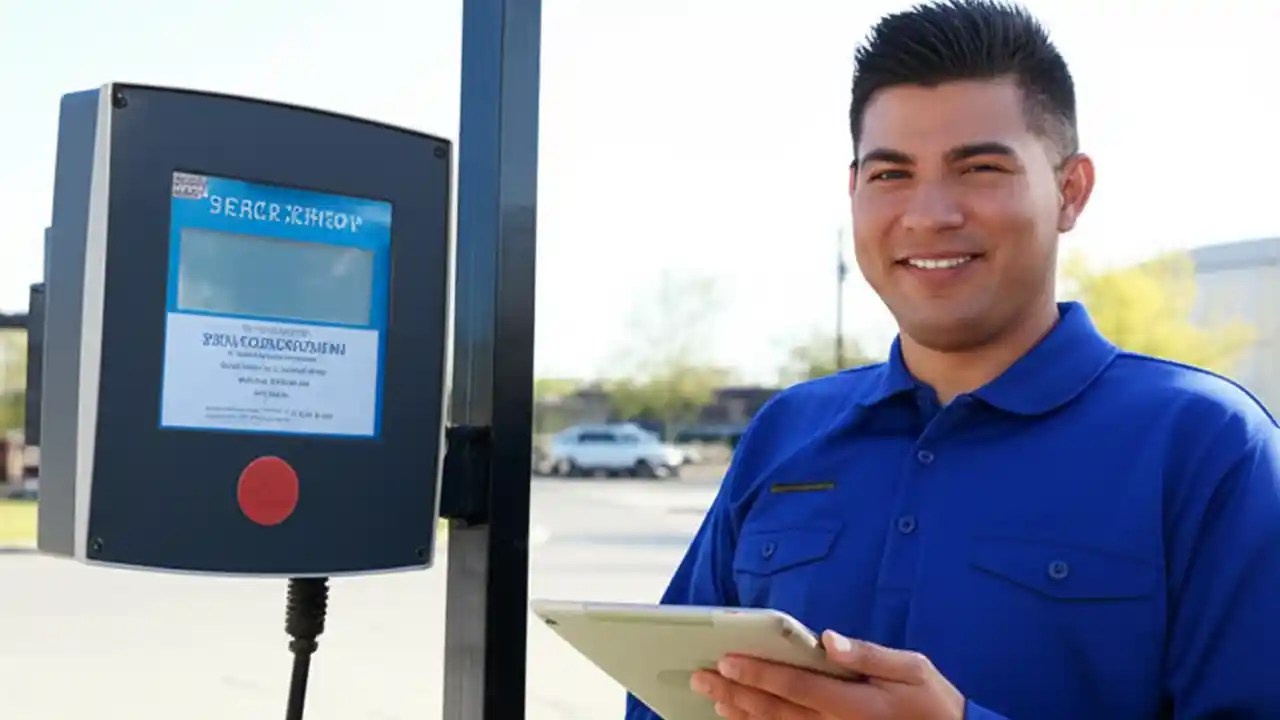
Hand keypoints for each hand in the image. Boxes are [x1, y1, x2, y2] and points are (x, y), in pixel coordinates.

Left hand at [690, 630, 964, 718]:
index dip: (759, 674)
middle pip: (775, 712)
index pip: (796, 686)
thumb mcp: (912, 669)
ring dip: (741, 715)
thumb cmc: (932, 702)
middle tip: (701, 678)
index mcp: (855, 703)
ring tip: (712, 699)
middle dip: (735, 693)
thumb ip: (868, 654)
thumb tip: (828, 638)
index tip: (727, 660)